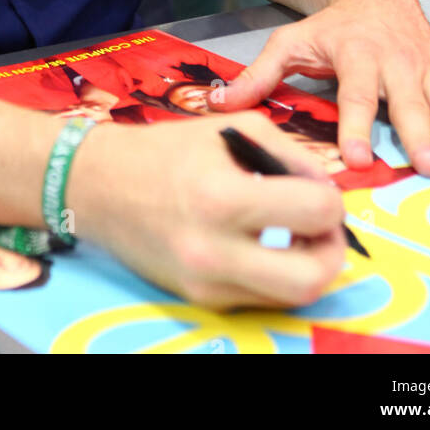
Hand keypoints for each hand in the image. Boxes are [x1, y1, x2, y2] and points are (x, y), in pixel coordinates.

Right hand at [71, 110, 345, 309]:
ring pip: (290, 298)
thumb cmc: (165, 150)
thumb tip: (327, 188)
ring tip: (296, 235)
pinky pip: (259, 297)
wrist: (97, 185)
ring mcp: (206, 285)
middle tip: (322, 227)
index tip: (320, 191)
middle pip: (310, 278)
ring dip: (308, 266)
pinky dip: (273, 273)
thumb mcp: (230, 127)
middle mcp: (213, 251)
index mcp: (222, 197)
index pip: (313, 213)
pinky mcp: (200, 301)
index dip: (331, 200)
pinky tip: (261, 243)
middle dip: (331, 251)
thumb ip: (288, 153)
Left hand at [209, 0, 429, 177]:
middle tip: (427, 166)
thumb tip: (217, 105)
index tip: (355, 157)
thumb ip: (257, 76)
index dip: (355, 126)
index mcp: (356, 55)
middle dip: (418, 134)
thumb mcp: (289, 42)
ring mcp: (423, 65)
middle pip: (407, 102)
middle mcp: (394, 60)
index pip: (355, 95)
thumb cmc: (329, 25)